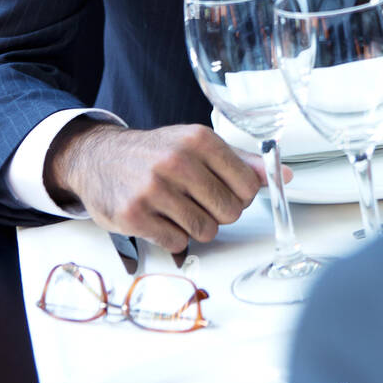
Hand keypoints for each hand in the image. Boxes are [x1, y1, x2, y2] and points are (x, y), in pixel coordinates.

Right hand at [43, 119, 291, 252]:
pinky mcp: (134, 216)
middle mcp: (176, 161)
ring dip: (195, 226)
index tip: (226, 191)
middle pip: (230, 211)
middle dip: (219, 213)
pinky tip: (160, 218)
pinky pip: (177, 242)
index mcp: (198, 139)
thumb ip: (241, 161)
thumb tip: (283, 175)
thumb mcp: (197, 145)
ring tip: (178, 208)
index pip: (248, 185)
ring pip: (205, 231)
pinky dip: (173, 237)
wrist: (99, 158)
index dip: (241, 195)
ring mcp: (153, 189)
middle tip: (198, 201)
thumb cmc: (155, 152)